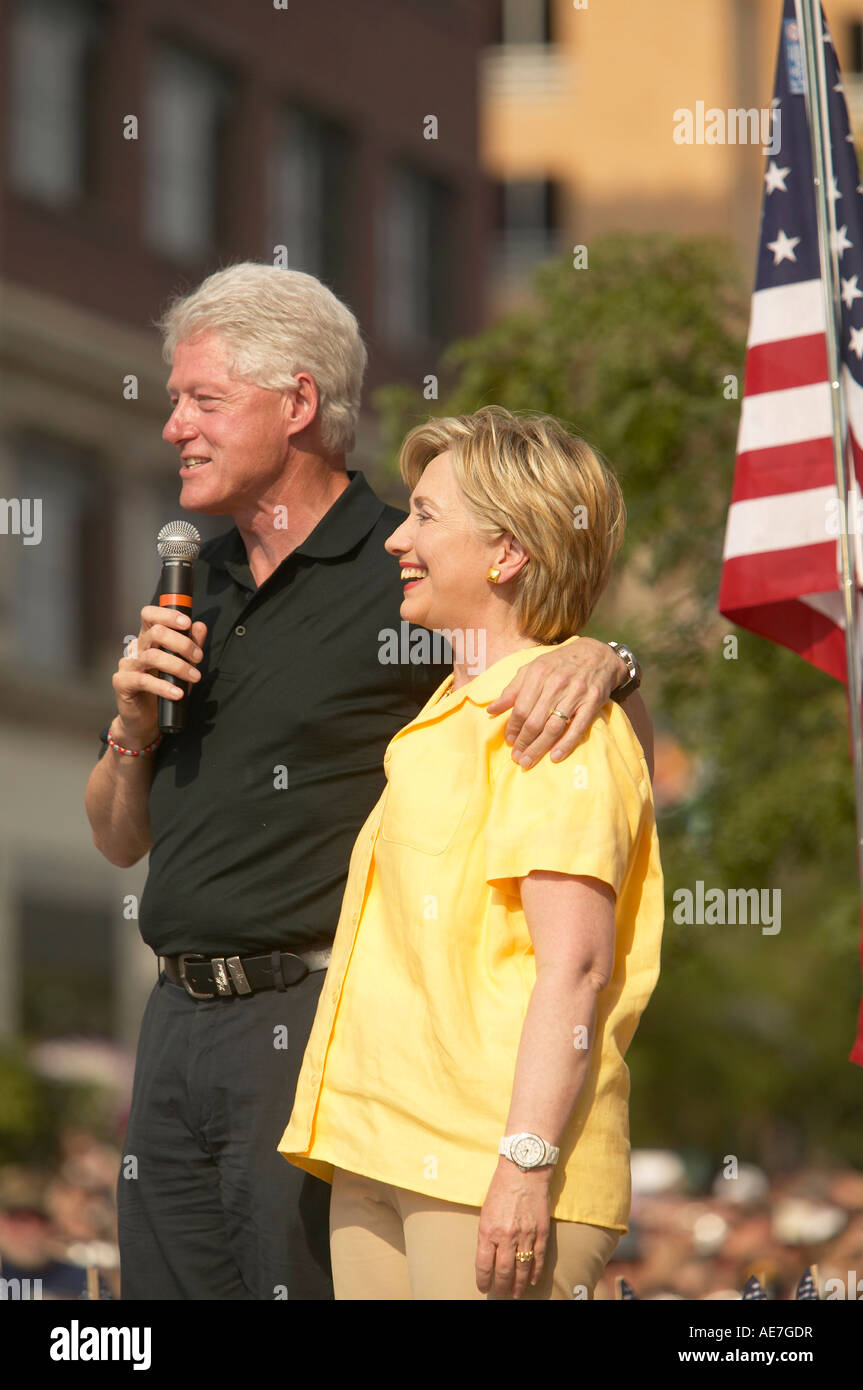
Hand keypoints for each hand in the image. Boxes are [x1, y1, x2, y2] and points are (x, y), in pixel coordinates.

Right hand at [112, 606, 207, 745]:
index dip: (167, 614)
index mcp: (148, 639)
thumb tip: (199, 626)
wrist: (146, 721)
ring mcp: (128, 665)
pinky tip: (177, 693)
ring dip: (178, 666)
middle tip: (198, 657)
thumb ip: (190, 646)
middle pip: (156, 632)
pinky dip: (164, 687)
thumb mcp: (183, 666)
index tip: (187, 623)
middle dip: (182, 643)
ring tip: (194, 677)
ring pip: (152, 656)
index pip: (150, 615)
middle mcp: (136, 649)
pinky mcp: (122, 683)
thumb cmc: (163, 691)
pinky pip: (143, 681)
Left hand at [475, 1160, 550, 1298]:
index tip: (484, 1287)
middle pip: (503, 1271)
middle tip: (501, 1294)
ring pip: (521, 1268)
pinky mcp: (541, 1231)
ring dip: (517, 1284)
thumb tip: (489, 1257)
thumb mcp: (486, 1212)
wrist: (523, 1171)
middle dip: (501, 1286)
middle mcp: (506, 1236)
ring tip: (515, 1294)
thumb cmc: (501, 1189)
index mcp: (488, 1230)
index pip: (484, 1265)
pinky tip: (531, 1281)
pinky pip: (538, 1258)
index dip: (483, 1280)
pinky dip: (535, 1272)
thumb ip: (487, 1235)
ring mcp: (525, 1235)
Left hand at [486, 638, 627, 766]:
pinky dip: (566, 744)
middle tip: (517, 757)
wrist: (597, 654)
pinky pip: (578, 728)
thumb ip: (512, 690)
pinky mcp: (592, 702)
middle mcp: (556, 683)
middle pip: (535, 720)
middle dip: (523, 742)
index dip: (513, 727)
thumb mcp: (533, 668)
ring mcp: (575, 693)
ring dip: (539, 747)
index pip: (521, 708)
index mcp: (538, 674)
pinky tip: (555, 756)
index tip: (509, 741)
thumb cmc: (559, 664)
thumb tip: (491, 710)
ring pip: (553, 727)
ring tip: (528, 761)